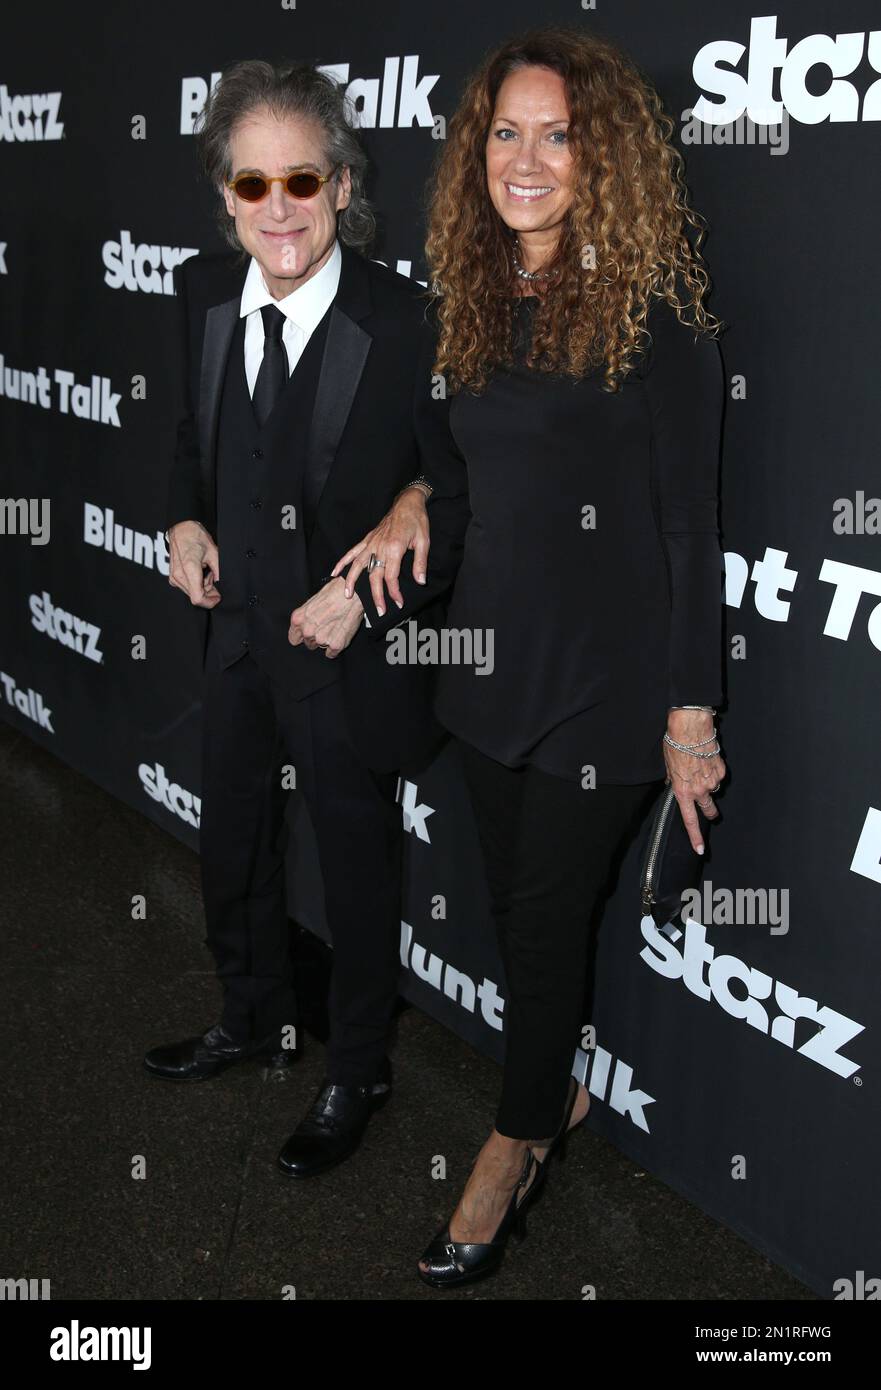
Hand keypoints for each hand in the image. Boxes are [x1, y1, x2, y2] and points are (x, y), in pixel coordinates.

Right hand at [167, 521, 220, 607]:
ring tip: (207, 571)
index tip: (218, 597)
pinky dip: (196, 583)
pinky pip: (187, 587)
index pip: (198, 598)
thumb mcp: (214, 553)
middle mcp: (179, 576)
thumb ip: (219, 572)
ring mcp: (174, 577)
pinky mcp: (173, 577)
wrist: (181, 528)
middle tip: (213, 577)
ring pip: (192, 592)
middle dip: (208, 591)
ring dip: (203, 586)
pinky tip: (200, 571)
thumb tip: (222, 584)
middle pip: (196, 596)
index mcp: (189, 569)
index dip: (210, 602)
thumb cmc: (195, 536)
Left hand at [288, 577, 364, 657]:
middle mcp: (308, 631)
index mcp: (299, 619)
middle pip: (308, 643)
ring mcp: (322, 639)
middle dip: (316, 637)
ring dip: (326, 640)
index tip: (306, 635)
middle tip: (326, 626)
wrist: (354, 594)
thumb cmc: (335, 592)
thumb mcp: (313, 600)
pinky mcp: (336, 645)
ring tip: (335, 626)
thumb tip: (305, 623)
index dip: (301, 636)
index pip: (293, 638)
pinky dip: (335, 646)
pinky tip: (339, 634)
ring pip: (320, 647)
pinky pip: (331, 653)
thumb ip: (306, 615)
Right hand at [330, 485, 429, 617]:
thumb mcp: (424, 541)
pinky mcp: (367, 539)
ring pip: (358, 565)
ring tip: (348, 596)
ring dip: (352, 581)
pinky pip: (352, 552)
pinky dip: (342, 562)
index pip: (391, 576)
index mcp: (394, 549)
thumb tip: (420, 581)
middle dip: (376, 595)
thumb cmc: (417, 520)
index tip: (398, 603)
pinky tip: (335, 572)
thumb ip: (420, 563)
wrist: (407, 502)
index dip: (394, 592)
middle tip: (379, 611)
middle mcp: (379, 547)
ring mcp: (371, 543)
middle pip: (374, 576)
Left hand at [662, 710, 726, 853]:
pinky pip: (718, 776)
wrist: (691, 728)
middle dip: (709, 812)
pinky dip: (713, 772)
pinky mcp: (721, 770)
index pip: (690, 820)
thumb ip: (672, 779)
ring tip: (699, 768)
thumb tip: (673, 784)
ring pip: (713, 789)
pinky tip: (706, 760)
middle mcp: (699, 790)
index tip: (700, 849)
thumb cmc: (676, 744)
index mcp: (682, 792)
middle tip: (710, 812)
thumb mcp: (668, 765)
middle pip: (708, 809)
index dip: (694, 836)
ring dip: (708, 784)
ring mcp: (712, 780)